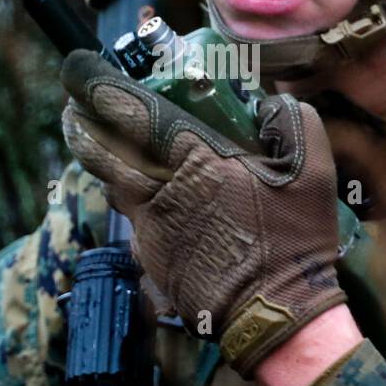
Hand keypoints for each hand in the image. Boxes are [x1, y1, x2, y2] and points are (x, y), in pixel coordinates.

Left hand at [60, 50, 346, 377]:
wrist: (275, 317)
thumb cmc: (295, 243)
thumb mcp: (314, 171)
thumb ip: (291, 121)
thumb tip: (266, 104)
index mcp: (195, 162)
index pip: (132, 114)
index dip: (97, 87)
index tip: (78, 67)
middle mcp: (161, 192)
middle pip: (99, 150)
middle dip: (79, 121)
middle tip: (72, 102)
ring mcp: (150, 228)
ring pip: (110, 183)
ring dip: (98, 158)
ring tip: (95, 137)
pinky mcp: (151, 257)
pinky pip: (128, 216)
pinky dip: (125, 195)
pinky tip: (135, 190)